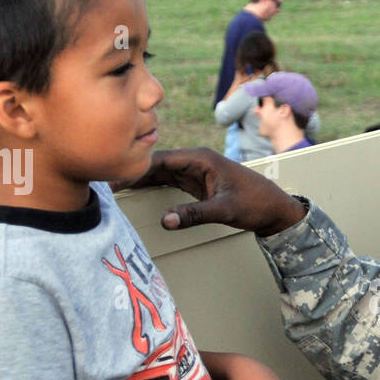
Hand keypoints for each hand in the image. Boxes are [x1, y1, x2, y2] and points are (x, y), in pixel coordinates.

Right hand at [111, 147, 305, 235]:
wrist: (275, 209)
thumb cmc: (256, 203)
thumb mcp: (225, 210)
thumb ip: (194, 215)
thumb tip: (164, 221)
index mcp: (201, 158)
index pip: (160, 159)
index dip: (135, 166)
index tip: (113, 174)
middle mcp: (195, 160)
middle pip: (155, 162)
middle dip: (130, 170)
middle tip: (103, 181)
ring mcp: (194, 170)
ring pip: (158, 171)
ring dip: (138, 177)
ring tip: (111, 187)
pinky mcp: (195, 182)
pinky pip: (167, 180)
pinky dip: (150, 184)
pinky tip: (133, 191)